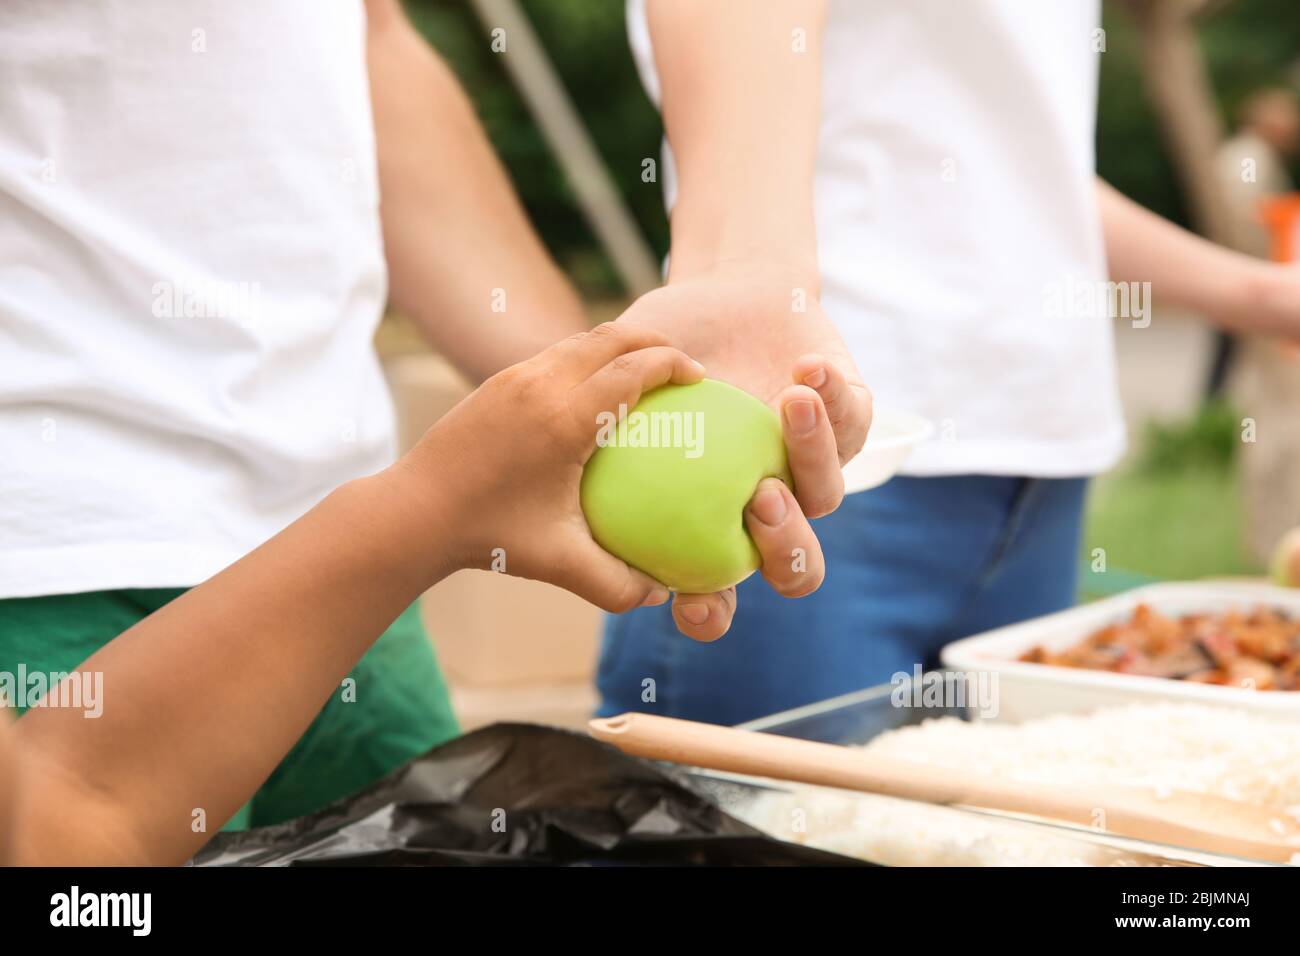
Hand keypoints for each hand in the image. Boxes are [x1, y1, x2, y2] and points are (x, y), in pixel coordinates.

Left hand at [392, 322, 826, 639]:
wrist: (415, 511)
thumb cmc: (489, 537)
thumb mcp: (559, 564)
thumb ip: (616, 583)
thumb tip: (660, 594)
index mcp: (565, 419)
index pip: (633, 369)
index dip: (672, 363)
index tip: (698, 376)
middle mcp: (541, 384)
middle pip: (611, 336)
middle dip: (653, 340)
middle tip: (681, 363)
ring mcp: (514, 377)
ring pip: (579, 340)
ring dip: (617, 344)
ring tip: (642, 369)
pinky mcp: (496, 381)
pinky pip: (554, 355)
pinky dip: (585, 358)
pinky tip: (593, 391)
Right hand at [615, 262, 870, 627]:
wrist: (719, 295)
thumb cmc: (654, 356)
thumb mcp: (608, 397)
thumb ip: (589, 449)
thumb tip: (558, 495)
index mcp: (712, 530)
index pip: (716, 598)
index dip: (709, 613)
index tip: (698, 600)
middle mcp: (767, 510)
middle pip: (792, 567)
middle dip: (783, 547)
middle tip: (758, 499)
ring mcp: (813, 468)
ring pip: (826, 493)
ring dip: (810, 457)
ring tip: (788, 407)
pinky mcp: (850, 418)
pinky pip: (852, 420)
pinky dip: (832, 398)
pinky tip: (805, 370)